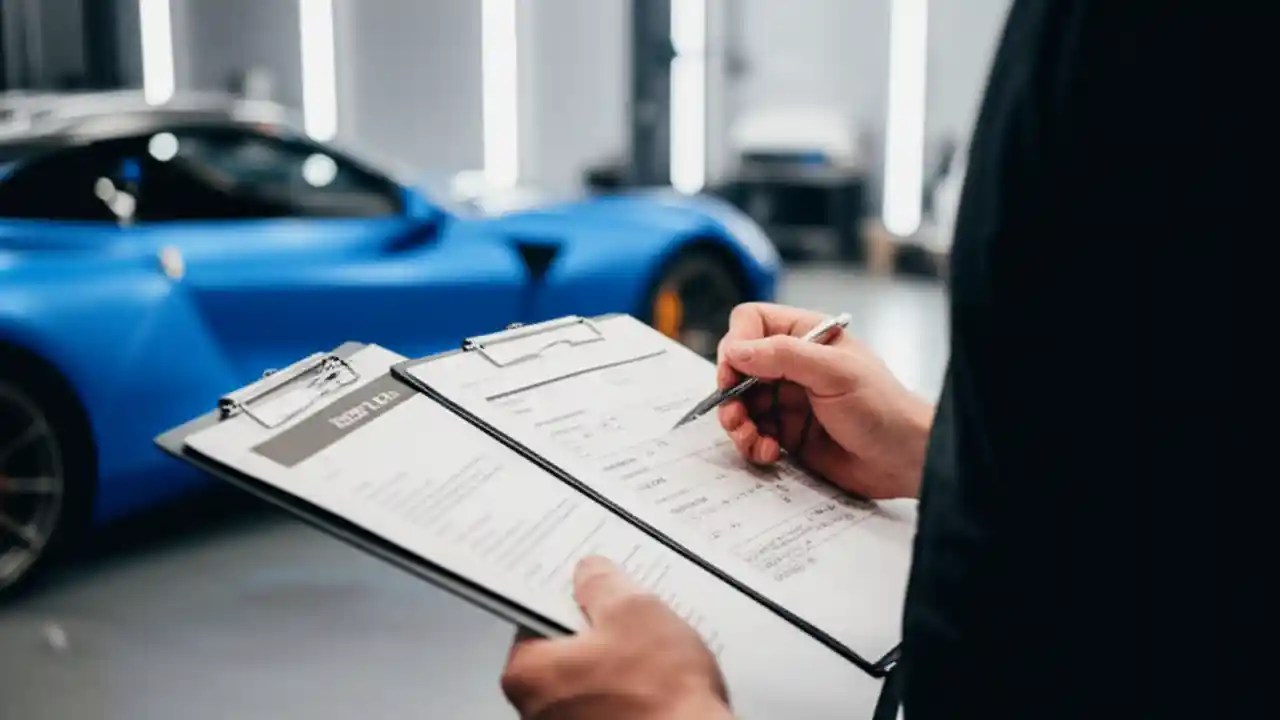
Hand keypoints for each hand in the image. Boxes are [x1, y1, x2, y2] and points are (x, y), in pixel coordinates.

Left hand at [501, 556, 732, 719]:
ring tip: (658, 657)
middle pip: (565, 650)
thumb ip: (601, 584)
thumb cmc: (659, 696)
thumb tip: (590, 573)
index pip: (537, 616)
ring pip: (592, 678)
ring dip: (620, 664)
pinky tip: (662, 686)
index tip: (594, 589)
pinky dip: (632, 693)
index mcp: (528, 673)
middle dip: (599, 632)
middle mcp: (536, 710)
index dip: (571, 598)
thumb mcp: (632, 612)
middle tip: (635, 622)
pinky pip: (613, 704)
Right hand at [716, 303, 932, 498]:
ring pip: (740, 404)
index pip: (751, 323)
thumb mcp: (835, 373)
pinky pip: (754, 434)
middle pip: (738, 368)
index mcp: (806, 336)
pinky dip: (753, 445)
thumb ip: (784, 356)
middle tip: (736, 417)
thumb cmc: (882, 408)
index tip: (733, 374)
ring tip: (752, 440)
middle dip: (730, 394)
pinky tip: (771, 453)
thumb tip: (736, 350)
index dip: (736, 344)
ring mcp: (789, 400)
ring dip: (738, 424)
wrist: (905, 460)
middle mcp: (792, 365)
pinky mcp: (788, 433)